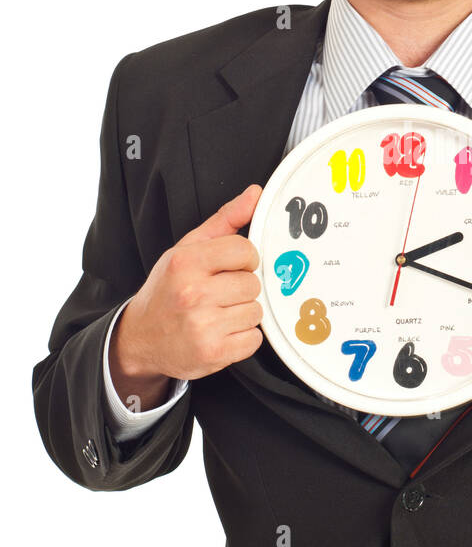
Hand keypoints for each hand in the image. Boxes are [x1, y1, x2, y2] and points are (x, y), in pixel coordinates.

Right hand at [110, 185, 263, 397]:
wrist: (140, 337)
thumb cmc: (167, 289)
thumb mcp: (187, 249)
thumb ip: (225, 220)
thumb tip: (256, 194)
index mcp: (185, 262)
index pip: (245, 250)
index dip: (244, 259)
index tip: (231, 267)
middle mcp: (192, 293)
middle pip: (253, 283)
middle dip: (241, 288)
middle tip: (219, 294)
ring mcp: (202, 326)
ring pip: (256, 311)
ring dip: (242, 313)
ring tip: (218, 314)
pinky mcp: (213, 353)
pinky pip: (254, 339)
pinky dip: (243, 338)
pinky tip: (221, 332)